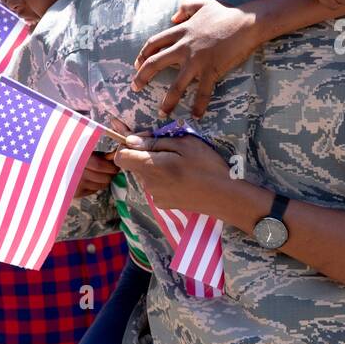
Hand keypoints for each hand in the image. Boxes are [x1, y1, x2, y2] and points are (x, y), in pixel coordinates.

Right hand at [74, 148, 120, 198]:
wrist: (51, 170)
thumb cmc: (70, 157)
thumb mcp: (82, 151)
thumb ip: (98, 154)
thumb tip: (115, 156)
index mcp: (76, 159)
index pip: (100, 165)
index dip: (111, 166)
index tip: (115, 164)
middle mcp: (75, 173)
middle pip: (103, 177)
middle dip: (111, 174)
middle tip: (113, 170)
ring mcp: (75, 184)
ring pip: (101, 185)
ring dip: (105, 180)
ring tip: (103, 174)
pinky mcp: (75, 193)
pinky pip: (94, 190)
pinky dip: (97, 185)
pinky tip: (91, 179)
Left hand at [113, 134, 232, 215]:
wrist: (224, 196)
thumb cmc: (207, 166)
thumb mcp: (185, 144)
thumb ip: (155, 141)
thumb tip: (131, 140)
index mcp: (151, 166)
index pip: (121, 156)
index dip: (126, 145)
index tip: (142, 139)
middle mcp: (148, 183)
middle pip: (134, 164)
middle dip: (146, 154)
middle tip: (170, 148)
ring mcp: (155, 196)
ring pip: (146, 175)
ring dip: (156, 166)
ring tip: (180, 164)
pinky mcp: (163, 204)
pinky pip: (156, 186)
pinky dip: (163, 179)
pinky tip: (182, 178)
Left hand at [132, 0, 259, 117]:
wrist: (246, 22)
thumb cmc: (227, 13)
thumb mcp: (203, 4)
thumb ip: (185, 8)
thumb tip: (173, 17)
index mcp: (181, 31)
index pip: (153, 43)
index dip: (142, 54)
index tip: (137, 64)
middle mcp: (184, 47)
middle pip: (155, 63)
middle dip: (142, 77)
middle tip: (135, 88)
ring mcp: (197, 60)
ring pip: (176, 84)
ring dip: (168, 101)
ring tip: (162, 113)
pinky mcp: (212, 69)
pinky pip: (203, 91)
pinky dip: (199, 105)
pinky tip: (196, 116)